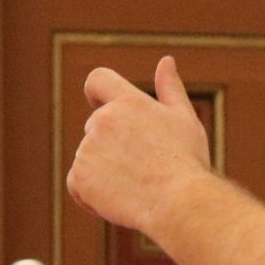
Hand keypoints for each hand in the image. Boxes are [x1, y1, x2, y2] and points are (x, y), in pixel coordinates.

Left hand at [65, 56, 211, 235]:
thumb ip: (170, 89)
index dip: (96, 92)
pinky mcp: (78, 178)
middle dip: (112, 146)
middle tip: (142, 168)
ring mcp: (87, 150)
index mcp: (128, 102)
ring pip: (88, 158)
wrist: (178, 203)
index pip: (98, 80)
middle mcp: (102, 121)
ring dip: (104, 172)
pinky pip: (77, 185)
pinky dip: (92, 195)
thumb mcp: (184, 120)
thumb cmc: (187, 162)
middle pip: (96, 129)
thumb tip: (166, 61)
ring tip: (135, 186)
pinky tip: (119, 200)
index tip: (98, 103)